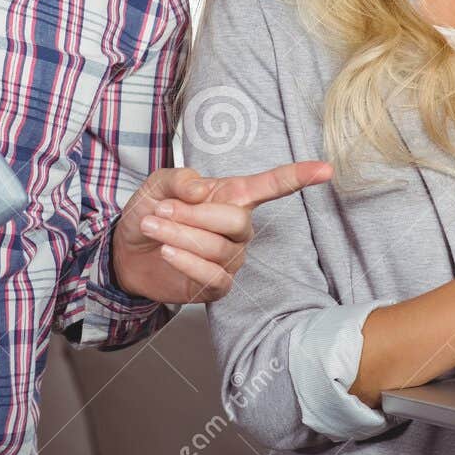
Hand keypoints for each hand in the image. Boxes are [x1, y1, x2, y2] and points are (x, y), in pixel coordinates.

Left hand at [110, 161, 331, 303]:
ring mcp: (231, 258)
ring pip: (219, 249)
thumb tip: (201, 189)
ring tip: (154, 228)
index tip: (326, 169)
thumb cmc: (153, 211)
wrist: (128, 251)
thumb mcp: (158, 185)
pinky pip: (214, 276)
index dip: (299, 176)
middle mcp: (238, 228)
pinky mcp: (217, 285)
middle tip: (162, 211)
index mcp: (233, 196)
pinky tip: (167, 252)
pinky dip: (187, 262)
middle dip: (195, 216)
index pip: (273, 186)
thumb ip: (179, 180)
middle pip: (237, 221)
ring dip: (181, 236)